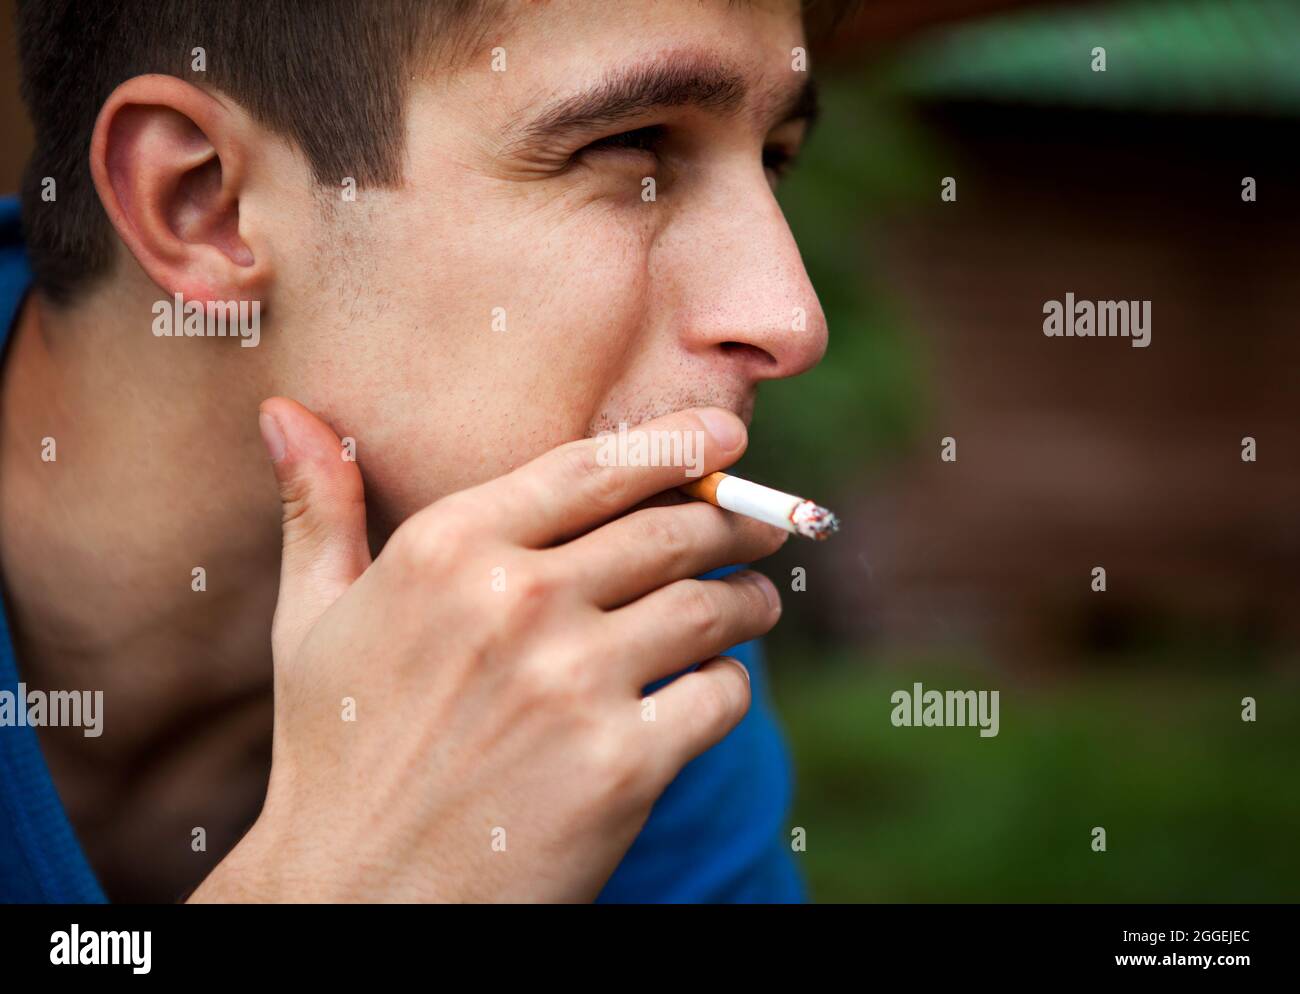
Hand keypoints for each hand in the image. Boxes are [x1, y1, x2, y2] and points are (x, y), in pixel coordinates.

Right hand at [190, 400, 786, 901]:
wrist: (357, 900)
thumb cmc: (336, 753)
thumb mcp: (309, 622)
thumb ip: (320, 510)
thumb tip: (284, 410)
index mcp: (447, 549)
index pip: (593, 467)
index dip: (675, 445)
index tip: (726, 436)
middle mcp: (516, 601)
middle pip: (671, 531)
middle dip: (733, 523)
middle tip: (762, 526)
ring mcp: (572, 683)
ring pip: (710, 607)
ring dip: (750, 599)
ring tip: (757, 602)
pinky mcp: (621, 765)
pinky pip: (719, 696)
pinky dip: (729, 686)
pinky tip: (713, 688)